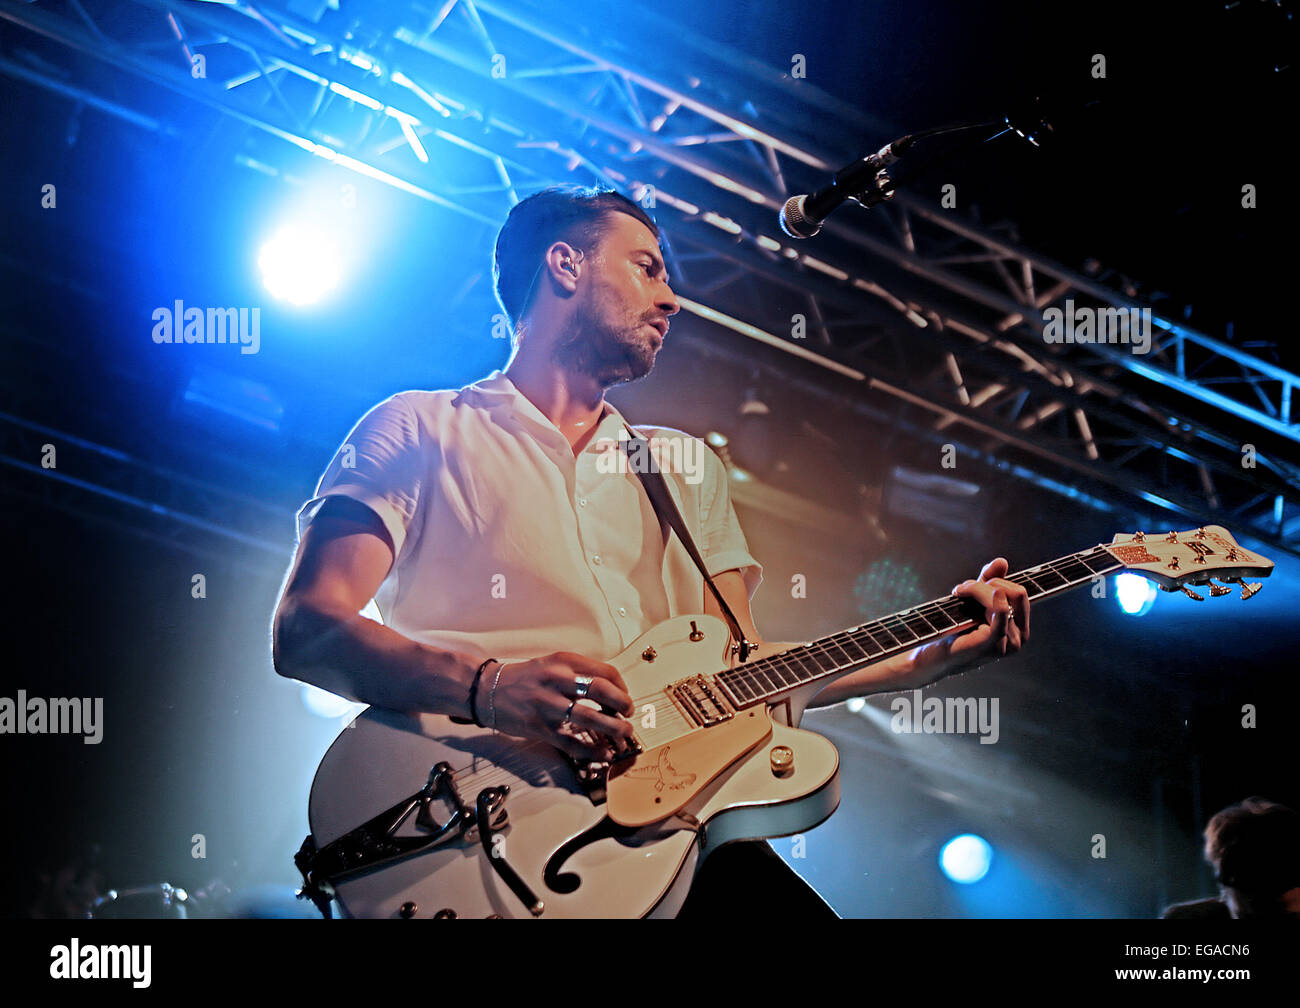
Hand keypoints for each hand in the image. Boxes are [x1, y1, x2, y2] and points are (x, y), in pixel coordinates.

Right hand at [486, 652, 636, 761]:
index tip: (626, 697)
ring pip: (589, 717)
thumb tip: (611, 690)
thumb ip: (579, 673)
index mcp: (564, 662)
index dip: (623, 687)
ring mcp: (547, 705)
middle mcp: (557, 680)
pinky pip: (571, 742)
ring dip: (613, 728)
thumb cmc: (524, 678)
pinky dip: (591, 750)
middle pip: (601, 691)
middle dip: (623, 705)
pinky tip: (603, 753)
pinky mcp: (539, 727)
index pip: (606, 672)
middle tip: (629, 714)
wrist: (487, 689)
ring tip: (623, 733)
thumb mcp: (553, 663)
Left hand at [911, 557, 1029, 684]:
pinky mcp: (992, 643)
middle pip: (1016, 592)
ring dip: (975, 588)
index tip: (976, 582)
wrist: (932, 657)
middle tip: (963, 589)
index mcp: (1021, 629)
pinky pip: (1000, 610)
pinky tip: (962, 593)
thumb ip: (990, 581)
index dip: (998, 580)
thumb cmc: (954, 630)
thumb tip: (1002, 561)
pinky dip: (983, 595)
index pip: (1020, 592)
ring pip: (1001, 596)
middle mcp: (1020, 638)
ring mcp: (1008, 643)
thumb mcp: (975, 601)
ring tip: (957, 594)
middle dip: (989, 583)